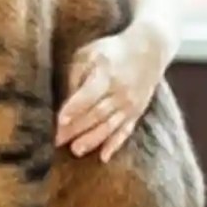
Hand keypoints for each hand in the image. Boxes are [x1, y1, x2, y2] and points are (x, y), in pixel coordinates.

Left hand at [55, 30, 162, 161]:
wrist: (149, 50)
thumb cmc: (111, 51)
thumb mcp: (89, 54)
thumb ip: (76, 75)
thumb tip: (66, 101)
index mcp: (106, 74)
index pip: (89, 94)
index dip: (74, 107)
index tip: (59, 120)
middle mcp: (120, 91)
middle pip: (96, 113)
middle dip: (76, 128)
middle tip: (58, 141)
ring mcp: (130, 104)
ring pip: (109, 126)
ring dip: (92, 140)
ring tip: (76, 150)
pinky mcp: (136, 112)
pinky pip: (125, 131)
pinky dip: (114, 145)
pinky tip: (103, 157)